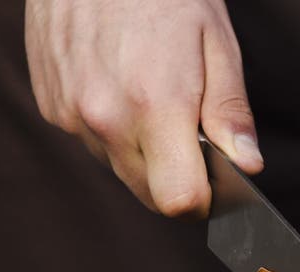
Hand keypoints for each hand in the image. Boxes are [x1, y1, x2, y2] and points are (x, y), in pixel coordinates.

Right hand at [25, 0, 262, 217]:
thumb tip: (248, 166)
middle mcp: (105, 118)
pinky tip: (117, 83)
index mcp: (155, 106)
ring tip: (148, 92)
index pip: (178, 201)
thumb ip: (230, 111)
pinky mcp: (51, 106)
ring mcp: (71, 114)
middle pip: (149, 194)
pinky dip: (110, 127)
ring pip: (118, 168)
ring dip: (140, 151)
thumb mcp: (215, 42)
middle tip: (187, 131)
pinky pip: (90, 141)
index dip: (202, 200)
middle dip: (174, 178)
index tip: (214, 184)